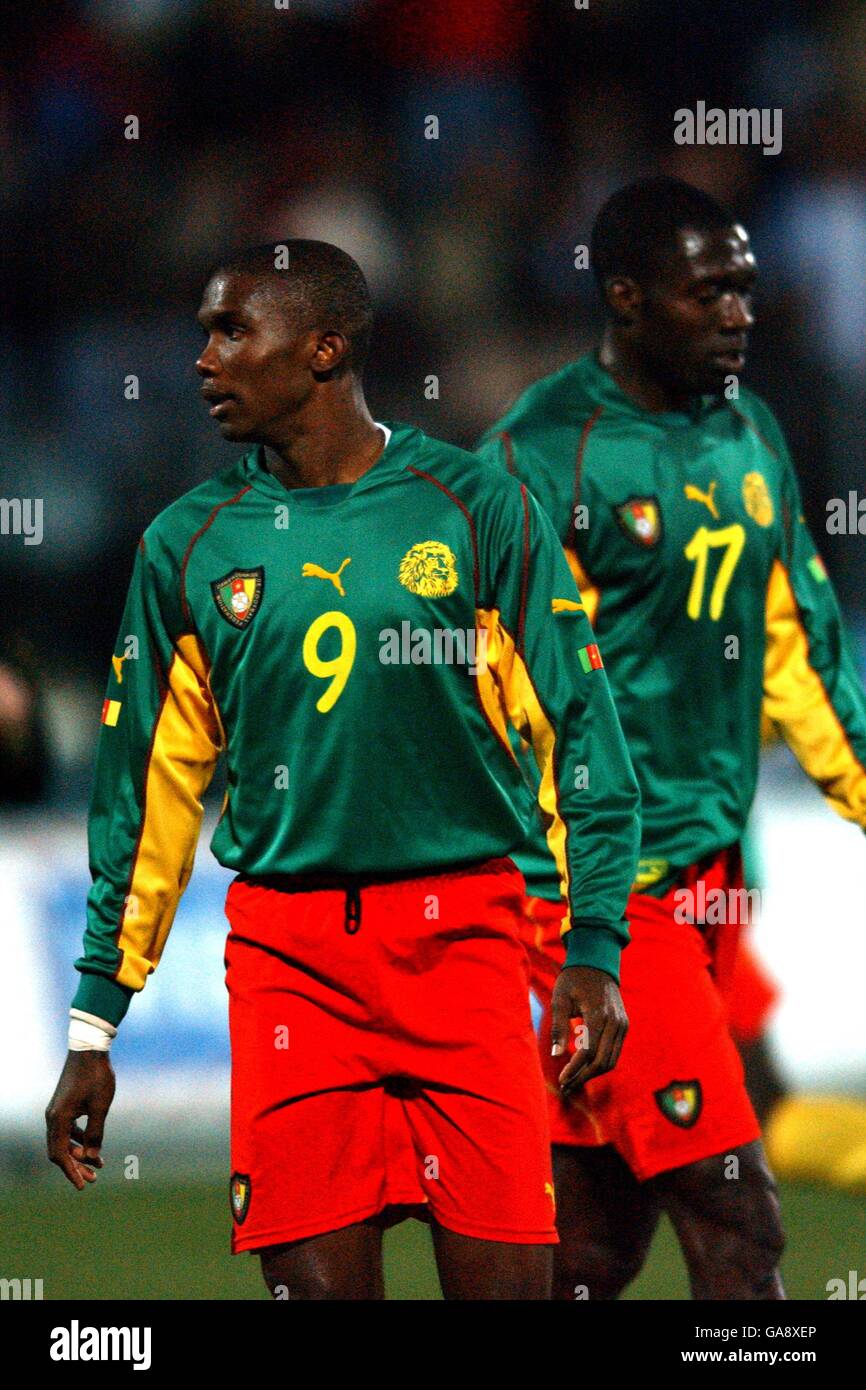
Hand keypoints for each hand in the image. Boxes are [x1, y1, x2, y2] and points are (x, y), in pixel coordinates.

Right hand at [45, 1051, 115, 1189]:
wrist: (90, 1048)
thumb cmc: (96, 1076)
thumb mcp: (100, 1106)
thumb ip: (95, 1133)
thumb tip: (92, 1156)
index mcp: (58, 1119)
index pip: (59, 1154)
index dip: (71, 1172)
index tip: (83, 1186)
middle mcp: (53, 1116)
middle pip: (59, 1150)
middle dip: (76, 1166)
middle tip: (93, 1179)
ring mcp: (57, 1110)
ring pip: (64, 1140)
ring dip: (78, 1152)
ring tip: (98, 1164)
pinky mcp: (64, 1104)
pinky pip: (67, 1129)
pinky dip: (78, 1139)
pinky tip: (92, 1145)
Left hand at [550, 965, 627, 1097]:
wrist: (596, 963)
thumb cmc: (573, 980)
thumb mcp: (560, 999)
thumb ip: (559, 1027)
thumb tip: (557, 1055)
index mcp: (598, 1014)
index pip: (589, 1052)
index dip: (575, 1069)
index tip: (561, 1081)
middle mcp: (615, 1022)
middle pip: (602, 1061)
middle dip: (583, 1077)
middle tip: (565, 1087)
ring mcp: (622, 1025)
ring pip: (611, 1060)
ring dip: (592, 1074)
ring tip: (572, 1081)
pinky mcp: (624, 1026)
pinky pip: (614, 1052)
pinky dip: (600, 1064)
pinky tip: (583, 1068)